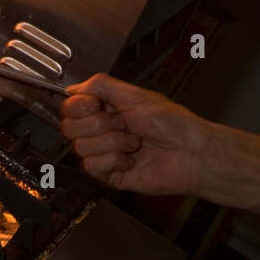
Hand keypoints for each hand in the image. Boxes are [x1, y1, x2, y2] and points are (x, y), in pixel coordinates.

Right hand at [58, 73, 211, 194]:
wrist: (189, 153)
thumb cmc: (172, 124)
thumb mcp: (135, 95)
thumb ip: (101, 85)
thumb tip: (74, 87)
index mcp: (107, 108)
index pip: (71, 106)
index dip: (79, 106)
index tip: (96, 104)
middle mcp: (103, 130)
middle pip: (70, 127)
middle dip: (99, 125)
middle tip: (124, 124)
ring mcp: (105, 152)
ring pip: (81, 148)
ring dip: (112, 143)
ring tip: (134, 143)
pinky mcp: (109, 174)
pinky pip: (92, 167)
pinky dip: (113, 160)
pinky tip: (130, 160)